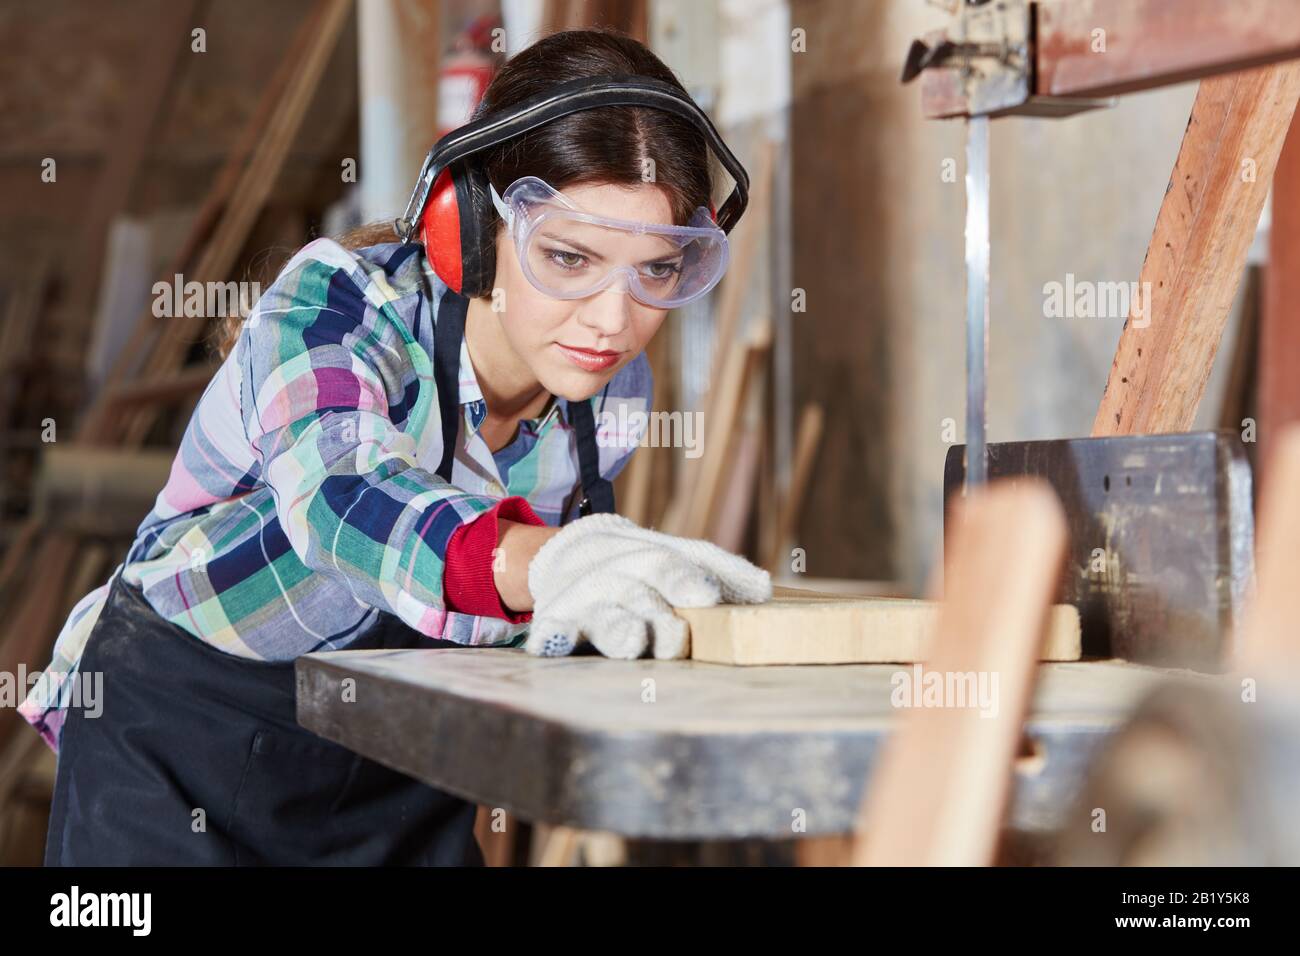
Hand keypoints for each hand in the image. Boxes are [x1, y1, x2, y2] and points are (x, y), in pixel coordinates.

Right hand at [523, 513, 770, 659]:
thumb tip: (766, 592)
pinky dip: (552, 638)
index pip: (671, 567)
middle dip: (659, 619)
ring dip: (617, 629)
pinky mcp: (559, 622)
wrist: (577, 552)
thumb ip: (722, 572)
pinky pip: (554, 632)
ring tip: (632, 642)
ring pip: (605, 619)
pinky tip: (551, 644)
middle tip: (677, 640)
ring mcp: (588, 603)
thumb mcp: (684, 557)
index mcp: (652, 563)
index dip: (687, 581)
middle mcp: (620, 581)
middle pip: (641, 599)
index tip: (707, 597)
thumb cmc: (646, 566)